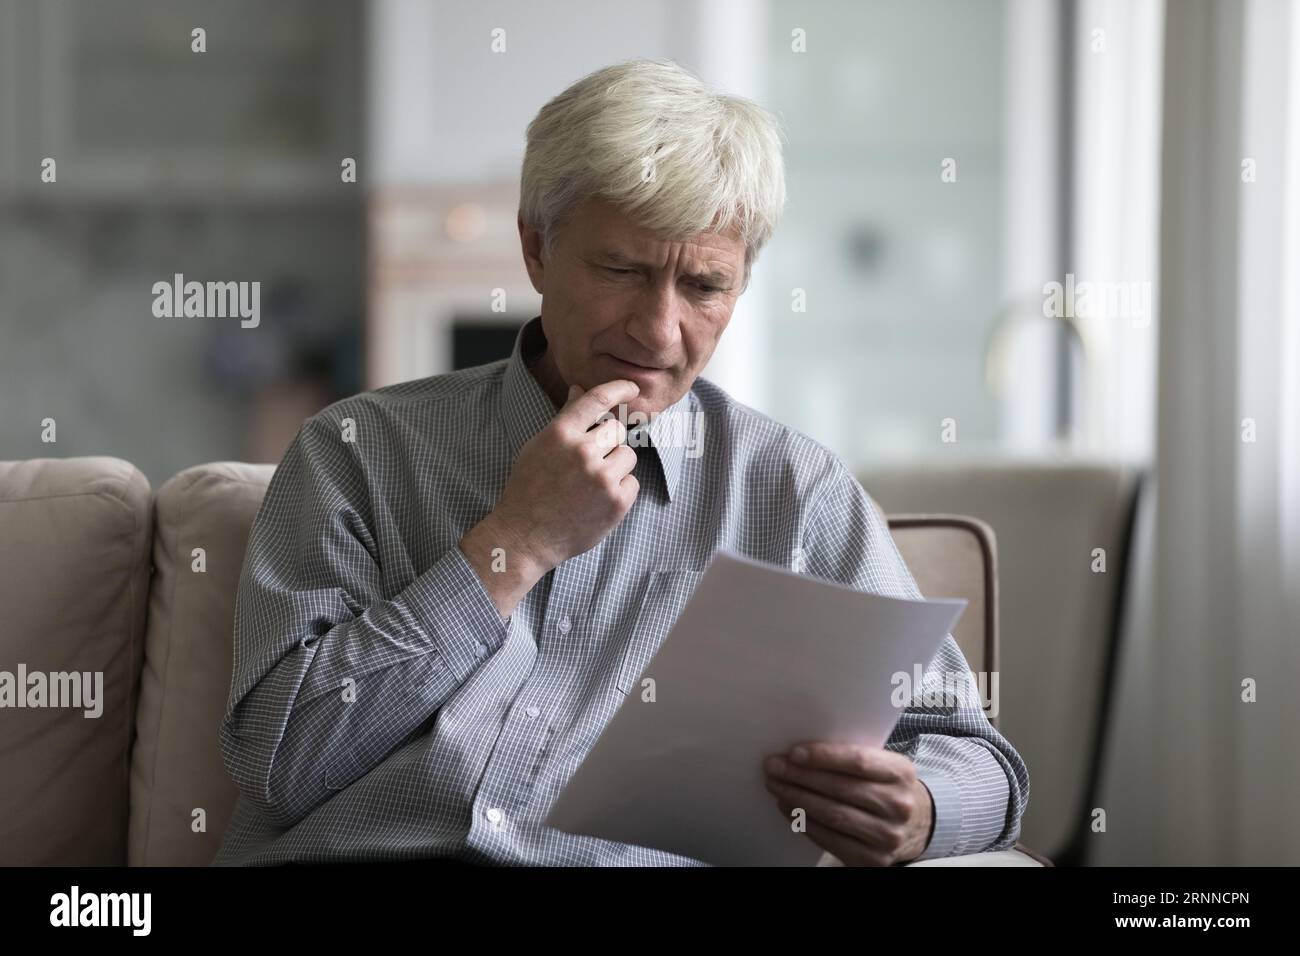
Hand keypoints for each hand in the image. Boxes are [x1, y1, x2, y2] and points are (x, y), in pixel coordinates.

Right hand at [460, 379, 640, 616]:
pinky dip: (620, 490)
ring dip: (615, 466)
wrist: (526, 537)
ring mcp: (602, 478)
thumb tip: (580, 389)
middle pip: (617, 430)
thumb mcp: (539, 447)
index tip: (631, 388)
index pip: (598, 399)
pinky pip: (632, 482)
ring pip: (627, 455)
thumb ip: (565, 420)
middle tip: (589, 463)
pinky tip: (597, 501)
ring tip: (592, 484)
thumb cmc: (529, 490)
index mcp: (561, 434)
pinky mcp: (617, 502)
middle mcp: (583, 452)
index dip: (620, 388)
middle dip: (607, 443)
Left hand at [764, 742, 934, 865]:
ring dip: (797, 799)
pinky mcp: (872, 859)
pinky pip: (830, 839)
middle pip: (840, 789)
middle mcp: (898, 805)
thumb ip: (851, 758)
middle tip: (774, 767)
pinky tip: (789, 809)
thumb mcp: (882, 766)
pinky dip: (805, 823)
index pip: (857, 761)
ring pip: (832, 815)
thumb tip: (799, 753)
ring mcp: (887, 836)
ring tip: (777, 786)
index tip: (793, 753)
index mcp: (901, 773)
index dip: (822, 757)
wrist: (917, 824)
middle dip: (800, 777)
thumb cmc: (887, 787)